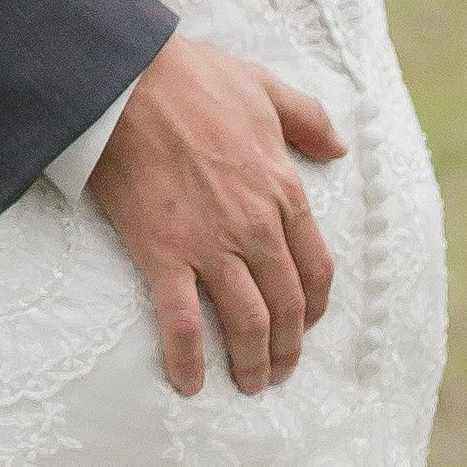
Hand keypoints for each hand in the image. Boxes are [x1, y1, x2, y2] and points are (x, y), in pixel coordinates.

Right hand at [87, 35, 342, 395]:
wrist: (127, 82)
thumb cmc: (192, 79)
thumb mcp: (266, 88)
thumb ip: (309, 121)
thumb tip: (339, 150)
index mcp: (283, 191)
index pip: (315, 267)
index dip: (316, 306)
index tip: (306, 326)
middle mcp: (256, 228)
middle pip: (286, 305)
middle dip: (287, 347)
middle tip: (279, 372)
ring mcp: (211, 246)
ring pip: (246, 322)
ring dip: (251, 363)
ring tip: (249, 386)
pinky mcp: (164, 255)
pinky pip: (182, 323)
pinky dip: (188, 360)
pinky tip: (189, 385)